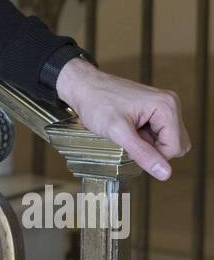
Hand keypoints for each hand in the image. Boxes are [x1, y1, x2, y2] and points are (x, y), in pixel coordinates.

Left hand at [54, 58, 190, 180]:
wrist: (84, 87)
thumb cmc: (96, 102)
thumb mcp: (118, 131)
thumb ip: (143, 153)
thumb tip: (165, 173)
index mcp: (166, 106)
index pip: (176, 148)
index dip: (154, 156)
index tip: (131, 148)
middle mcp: (170, 104)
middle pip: (176, 145)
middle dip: (153, 150)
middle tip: (130, 139)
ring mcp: (164, 106)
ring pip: (168, 142)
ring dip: (149, 144)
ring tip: (129, 132)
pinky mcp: (156, 110)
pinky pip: (160, 135)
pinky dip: (145, 138)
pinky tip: (130, 128)